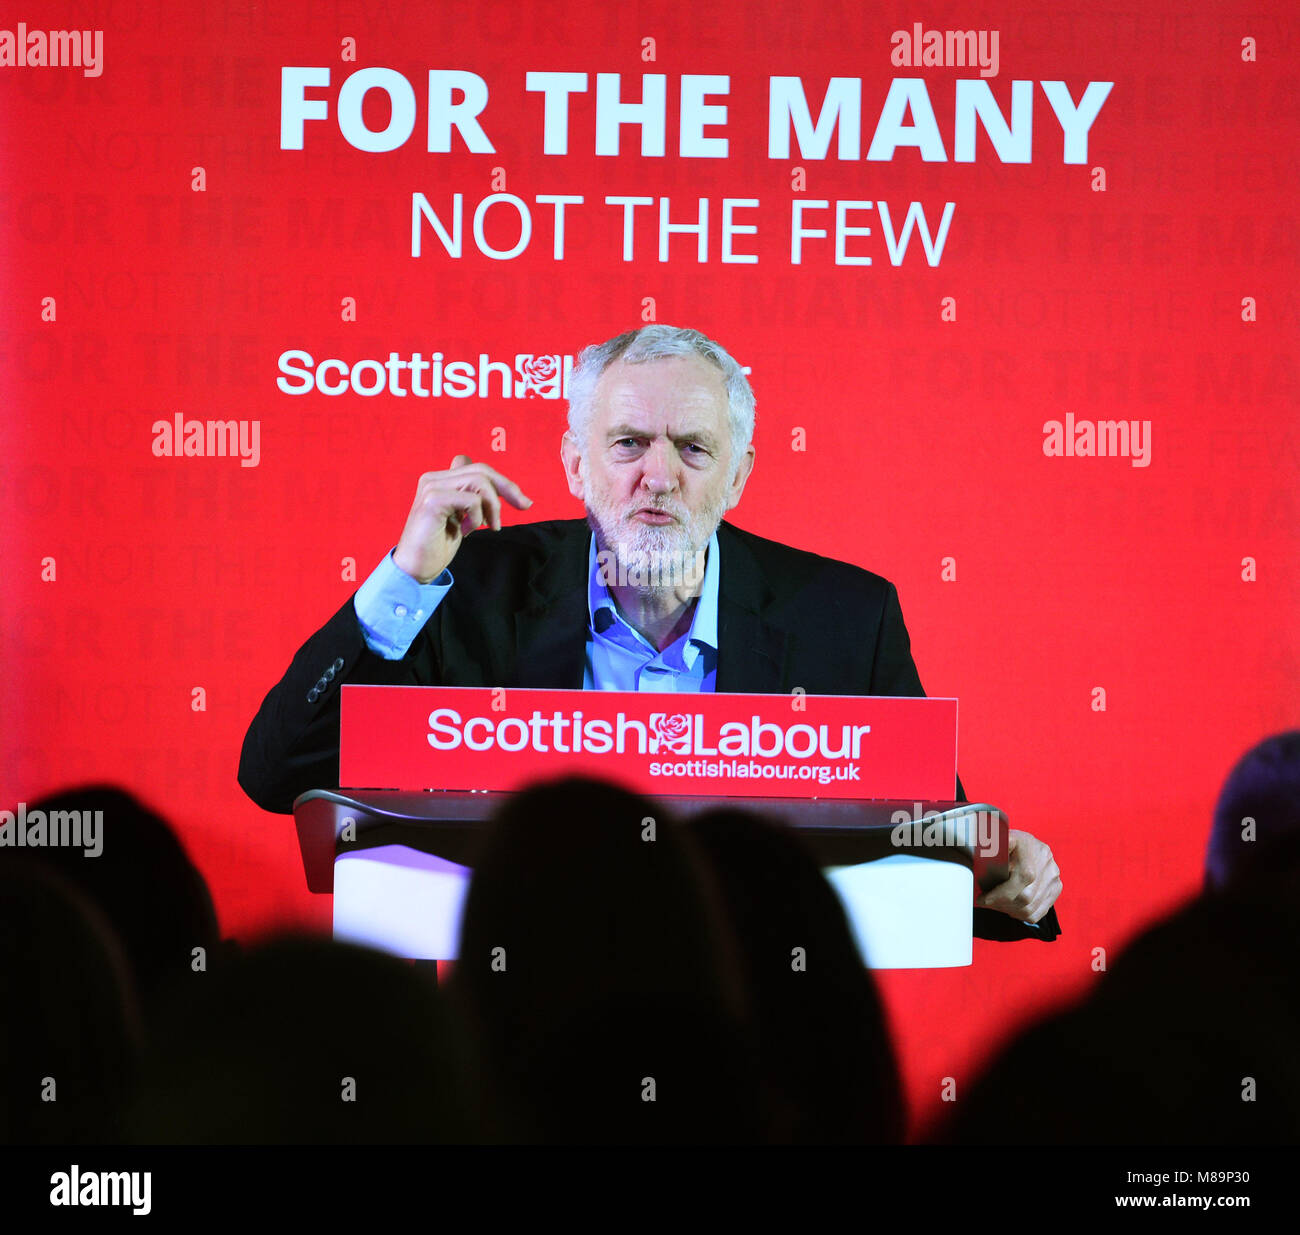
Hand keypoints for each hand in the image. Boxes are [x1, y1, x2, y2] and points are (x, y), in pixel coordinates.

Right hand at [392, 456, 531, 582]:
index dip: (500, 480)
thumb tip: (499, 490)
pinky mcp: (433, 501)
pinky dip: (478, 517)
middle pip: (482, 470)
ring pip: (480, 481)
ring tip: (490, 527)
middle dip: (508, 488)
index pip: (475, 466)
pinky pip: (471, 500)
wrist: (415, 569)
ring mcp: (432, 487)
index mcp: (439, 480)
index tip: (518, 500)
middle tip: (524, 507)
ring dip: (493, 506)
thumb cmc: (437, 546)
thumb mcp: (460, 518)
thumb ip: (471, 499)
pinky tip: (467, 531)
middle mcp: (433, 478)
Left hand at [974, 829, 1060, 923]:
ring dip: (1008, 910)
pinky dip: (1020, 914)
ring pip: (1030, 908)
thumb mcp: (998, 837)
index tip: (982, 898)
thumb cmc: (1007, 841)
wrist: (1025, 843)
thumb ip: (992, 843)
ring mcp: (1054, 879)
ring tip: (995, 904)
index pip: (1021, 879)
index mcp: (1034, 851)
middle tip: (985, 902)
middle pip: (1026, 897)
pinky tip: (1009, 907)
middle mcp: (1048, 866)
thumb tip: (983, 847)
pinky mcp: (1055, 890)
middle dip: (1001, 903)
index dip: (1000, 893)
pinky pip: (1037, 913)